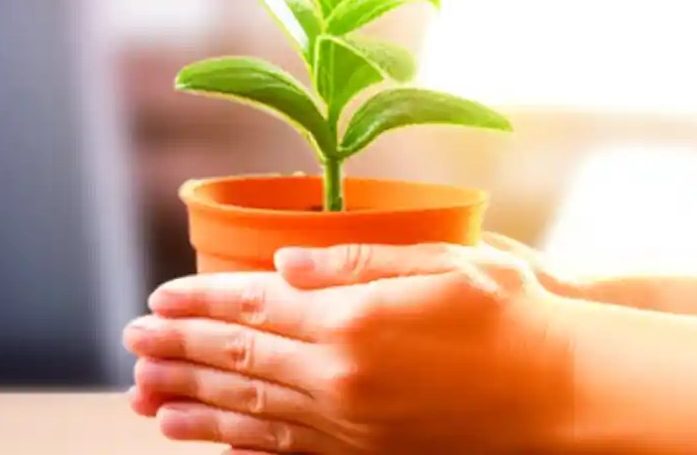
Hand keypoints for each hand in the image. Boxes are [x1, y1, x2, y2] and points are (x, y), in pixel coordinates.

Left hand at [123, 242, 574, 453]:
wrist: (563, 395)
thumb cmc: (512, 316)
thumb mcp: (442, 262)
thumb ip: (355, 260)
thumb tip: (281, 260)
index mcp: (353, 320)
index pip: (253, 304)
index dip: (200, 299)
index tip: (157, 297)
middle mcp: (340, 378)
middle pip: (238, 358)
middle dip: (179, 348)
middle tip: (132, 342)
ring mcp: (350, 425)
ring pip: (248, 410)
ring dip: (190, 400)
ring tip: (143, 395)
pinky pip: (283, 450)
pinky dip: (236, 443)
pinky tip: (206, 439)